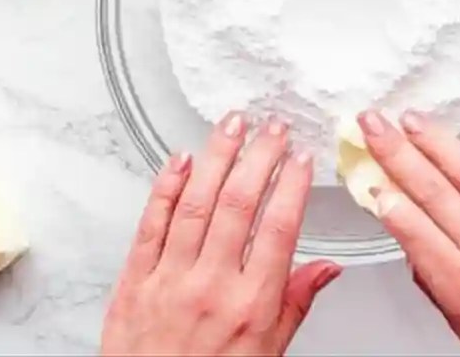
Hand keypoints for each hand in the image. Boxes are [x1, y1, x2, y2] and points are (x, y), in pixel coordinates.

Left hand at [102, 112, 340, 355]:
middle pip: (239, 204)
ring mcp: (168, 279)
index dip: (291, 185)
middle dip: (259, 156)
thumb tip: (327, 268)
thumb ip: (295, 303)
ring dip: (218, 157)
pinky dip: (166, 187)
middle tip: (273, 128)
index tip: (301, 158)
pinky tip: (182, 160)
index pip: (278, 228)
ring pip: (196, 203)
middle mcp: (210, 286)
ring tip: (233, 126)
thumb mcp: (268, 353)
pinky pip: (151, 223)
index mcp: (250, 304)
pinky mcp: (133, 280)